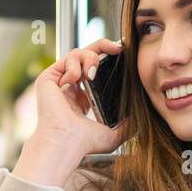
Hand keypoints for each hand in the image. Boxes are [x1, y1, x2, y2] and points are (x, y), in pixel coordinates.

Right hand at [32, 38, 129, 159]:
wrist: (67, 142)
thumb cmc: (85, 143)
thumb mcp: (115, 134)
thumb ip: (128, 125)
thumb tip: (142, 117)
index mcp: (83, 99)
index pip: (96, 71)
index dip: (108, 59)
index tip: (122, 54)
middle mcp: (70, 88)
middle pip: (87, 55)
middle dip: (103, 46)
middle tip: (117, 47)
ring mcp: (59, 82)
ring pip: (77, 54)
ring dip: (89, 57)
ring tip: (91, 73)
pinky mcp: (48, 78)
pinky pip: (65, 59)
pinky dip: (74, 64)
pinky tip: (75, 79)